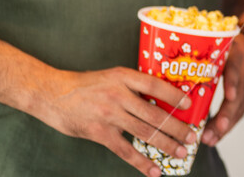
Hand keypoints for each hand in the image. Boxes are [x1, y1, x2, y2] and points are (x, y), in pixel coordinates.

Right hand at [38, 67, 196, 176]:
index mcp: (123, 76)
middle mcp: (118, 94)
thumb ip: (132, 87)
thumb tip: (160, 101)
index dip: (174, 95)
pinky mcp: (99, 132)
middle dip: (177, 127)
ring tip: (180, 153)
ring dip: (166, 144)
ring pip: (145, 132)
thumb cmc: (84, 86)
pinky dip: (142, 162)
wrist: (51, 94)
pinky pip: (125, 150)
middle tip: (192, 138)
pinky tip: (154, 171)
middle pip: (155, 113)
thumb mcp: (111, 77)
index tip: (189, 105)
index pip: (155, 85)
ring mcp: (109, 114)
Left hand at [201, 32, 243, 145]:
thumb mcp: (212, 44)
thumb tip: (161, 66)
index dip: (233, 83)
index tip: (229, 96)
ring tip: (210, 139)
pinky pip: (238, 113)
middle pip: (239, 95)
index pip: (236, 68)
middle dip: (227, 114)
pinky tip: (214, 137)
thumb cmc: (222, 46)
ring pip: (239, 108)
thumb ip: (195, 55)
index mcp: (235, 55)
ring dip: (224, 126)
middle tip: (215, 128)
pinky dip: (225, 127)